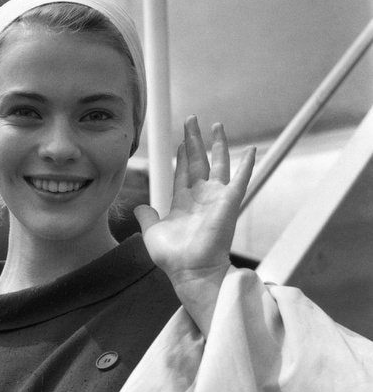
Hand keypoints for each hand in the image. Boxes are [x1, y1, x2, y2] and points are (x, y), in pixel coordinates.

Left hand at [134, 116, 254, 334]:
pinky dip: (247, 165)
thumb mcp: (151, 233)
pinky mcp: (229, 202)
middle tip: (192, 120)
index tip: (181, 140)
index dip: (182, 155)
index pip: (183, 172)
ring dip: (218, 144)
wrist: (190, 270)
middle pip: (198, 161)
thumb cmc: (173, 257)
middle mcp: (200, 197)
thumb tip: (140, 206)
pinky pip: (241, 180)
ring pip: (218, 164)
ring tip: (216, 125)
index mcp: (183, 202)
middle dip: (194, 140)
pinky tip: (252, 150)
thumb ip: (147, 217)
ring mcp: (216, 198)